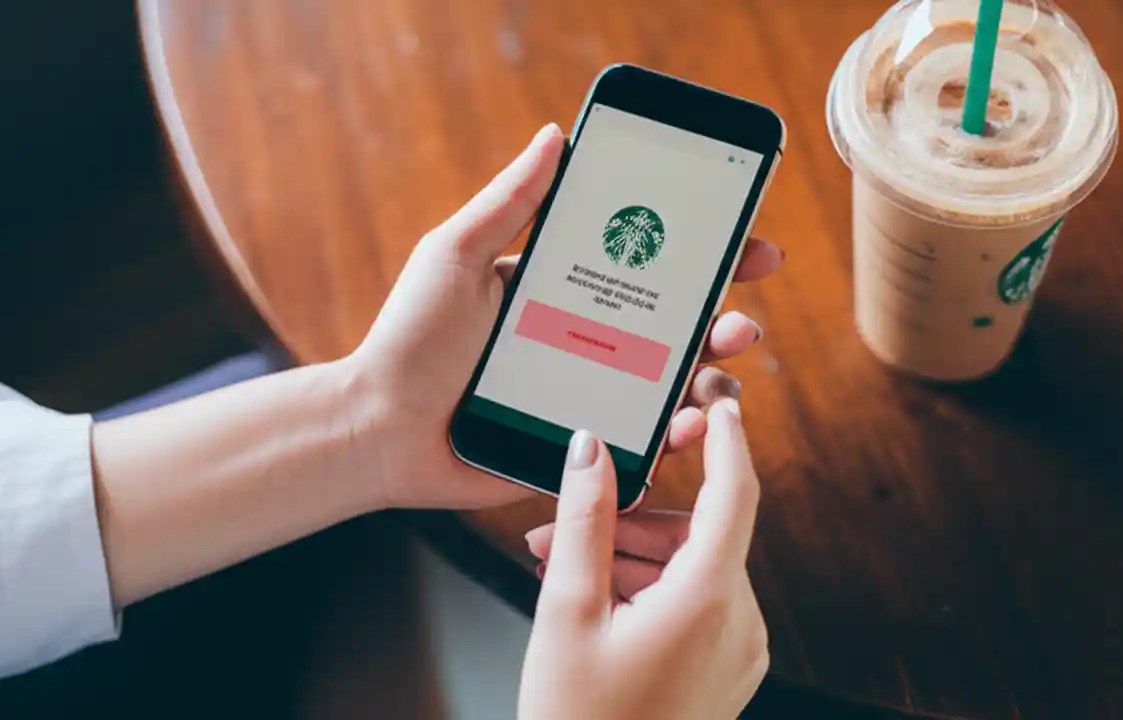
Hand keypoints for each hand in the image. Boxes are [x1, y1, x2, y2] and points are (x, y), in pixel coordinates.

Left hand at [345, 124, 784, 508]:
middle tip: (742, 320)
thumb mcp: (456, 255)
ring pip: (669, 387)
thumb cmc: (410, 339)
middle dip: (722, 319)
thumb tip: (556, 135)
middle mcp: (585, 342)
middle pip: (672, 329)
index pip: (646, 268)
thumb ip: (509, 202)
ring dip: (711, 377)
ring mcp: (585, 396)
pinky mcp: (577, 447)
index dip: (701, 256)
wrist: (376, 429)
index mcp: (565, 292)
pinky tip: (690, 425)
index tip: (747, 241)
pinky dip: (674, 436)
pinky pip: (638, 442)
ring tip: (724, 371)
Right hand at [518, 399, 767, 719]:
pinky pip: (695, 606)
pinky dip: (650, 593)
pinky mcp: (726, 672)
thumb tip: (590, 450)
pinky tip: (595, 603)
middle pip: (695, 535)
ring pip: (690, 571)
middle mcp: (739, 623)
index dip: (727, 439)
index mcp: (709, 600)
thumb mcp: (567, 611)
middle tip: (558, 532)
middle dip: (628, 525)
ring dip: (631, 561)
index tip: (716, 401)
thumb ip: (584, 520)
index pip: (734, 493)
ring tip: (561, 572)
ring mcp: (738, 652)